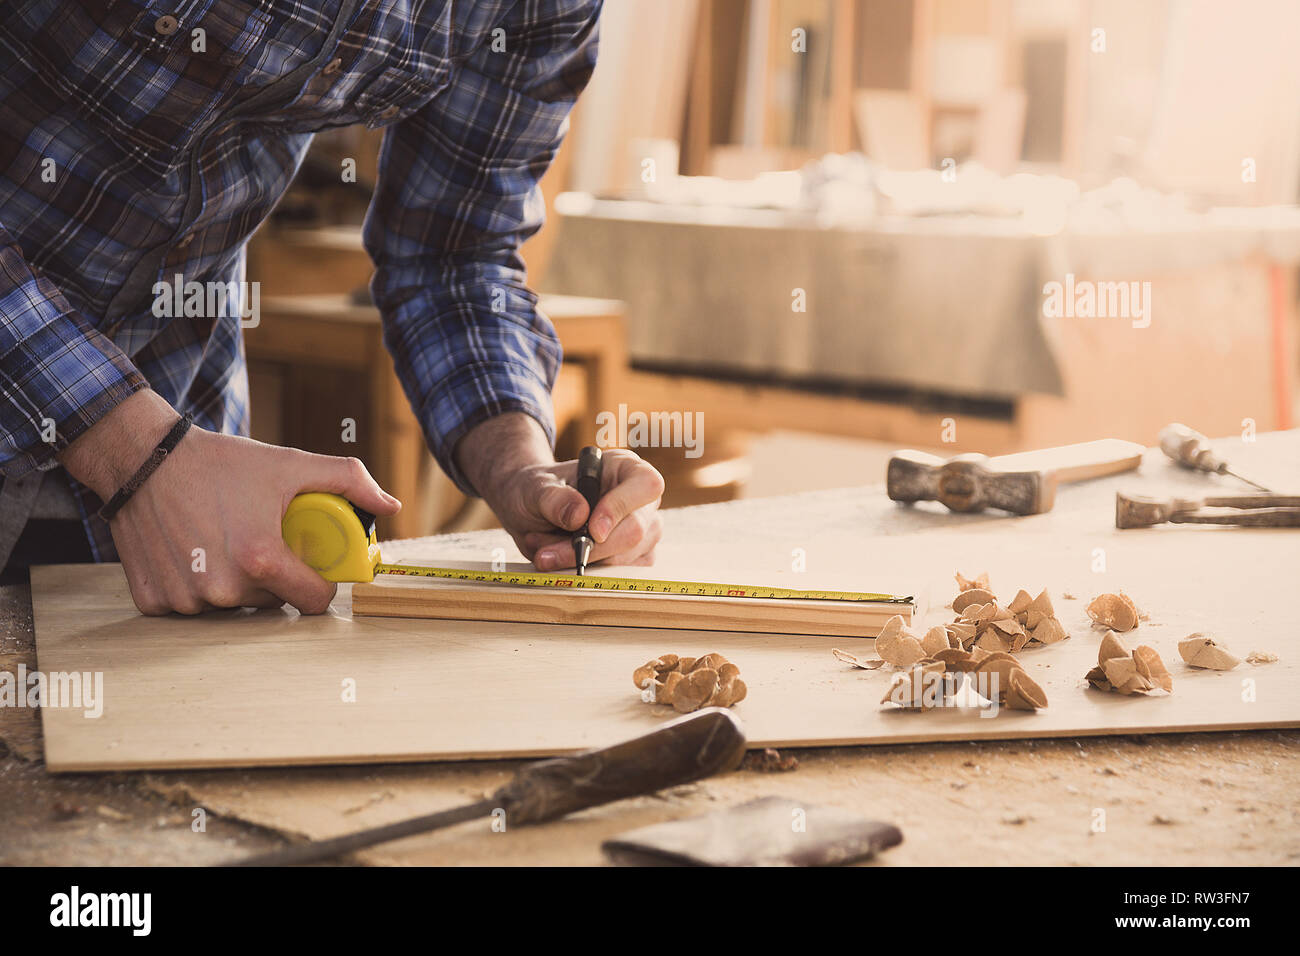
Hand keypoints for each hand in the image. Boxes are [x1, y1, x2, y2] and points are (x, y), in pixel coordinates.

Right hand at [60, 390, 400, 614]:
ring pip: (233, 606)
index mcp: (260, 559)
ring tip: (224, 542)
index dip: (319, 584)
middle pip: (272, 603)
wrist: (142, 458)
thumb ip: (348, 480)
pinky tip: (191, 552)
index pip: (313, 601)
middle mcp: (222, 587)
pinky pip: (193, 606)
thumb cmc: (220, 463)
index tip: (311, 566)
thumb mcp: (290, 464)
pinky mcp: (155, 603)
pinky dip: (196, 586)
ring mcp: (186, 599)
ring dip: (235, 583)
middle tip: (261, 540)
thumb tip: (392, 506)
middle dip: (275, 577)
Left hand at [455, 413, 663, 570]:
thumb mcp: (534, 487)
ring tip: (545, 550)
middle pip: (636, 530)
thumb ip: (554, 498)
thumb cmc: (537, 489)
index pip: (645, 485)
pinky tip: (561, 561)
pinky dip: (586, 574)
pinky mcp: (634, 557)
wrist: (529, 511)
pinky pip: (620, 575)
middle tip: (548, 554)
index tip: (591, 529)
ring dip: (581, 562)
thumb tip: (580, 515)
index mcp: (624, 468)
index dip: (620, 508)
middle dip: (590, 549)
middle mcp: (640, 500)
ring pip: (626, 558)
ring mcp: (642, 531)